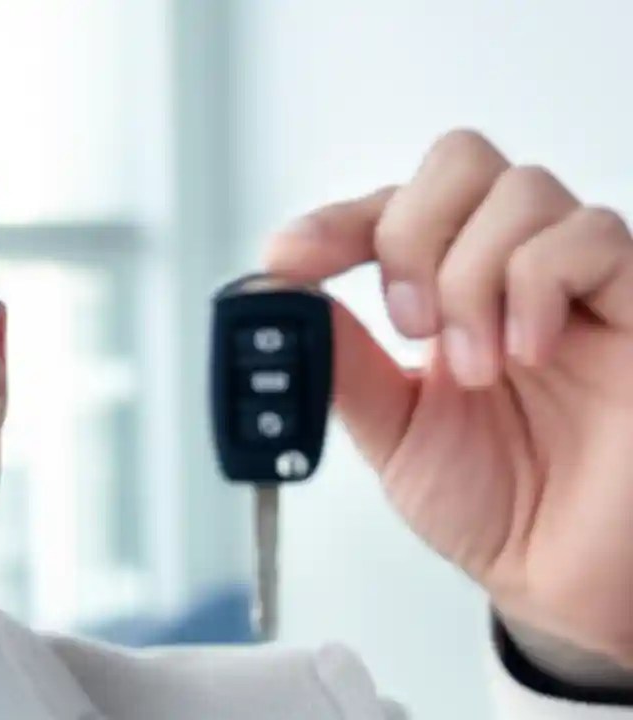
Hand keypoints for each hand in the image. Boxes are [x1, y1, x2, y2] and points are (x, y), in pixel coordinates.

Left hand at [263, 129, 632, 671]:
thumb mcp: (391, 432)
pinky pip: (590, 236)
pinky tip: (526, 350)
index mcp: (447, 296)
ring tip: (475, 365)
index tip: (288, 259)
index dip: (334, 223)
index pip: (392, 210)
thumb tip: (282, 297)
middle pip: (459, 163)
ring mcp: (578, 283)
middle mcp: (512, 273)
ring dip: (473, 276)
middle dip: (410, 232)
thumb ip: (342, 362)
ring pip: (520, 191)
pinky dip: (536, 285)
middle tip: (407, 323)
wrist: (563, 581)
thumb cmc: (495, 508)